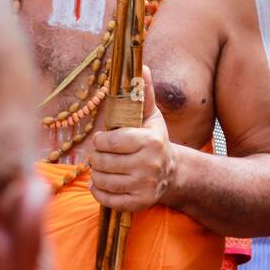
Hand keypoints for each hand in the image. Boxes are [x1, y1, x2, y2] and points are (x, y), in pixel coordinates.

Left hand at [89, 67, 172, 212]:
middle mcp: (148, 165)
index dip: (100, 140)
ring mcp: (144, 186)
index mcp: (149, 141)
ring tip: (103, 167)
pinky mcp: (139, 203)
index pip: (109, 141)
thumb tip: (142, 67)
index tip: (103, 139)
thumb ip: (144, 93)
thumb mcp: (151, 116)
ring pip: (101, 180)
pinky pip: (106, 199)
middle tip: (101, 154)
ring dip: (96, 173)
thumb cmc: (155, 140)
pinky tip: (103, 182)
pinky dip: (98, 191)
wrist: (172, 173)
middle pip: (102, 162)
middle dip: (96, 156)